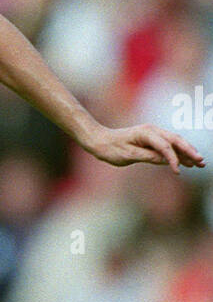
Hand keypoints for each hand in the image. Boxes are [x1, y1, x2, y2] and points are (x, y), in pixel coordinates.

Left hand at [84, 124, 205, 172]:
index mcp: (146, 133)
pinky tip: (187, 160)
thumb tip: (165, 160)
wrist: (99, 140)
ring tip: (199, 162)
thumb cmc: (110, 148)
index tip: (178, 171)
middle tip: (201, 162)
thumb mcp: (127, 155)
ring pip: (175, 142)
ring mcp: (153, 134)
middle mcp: (152, 130)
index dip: (173, 159)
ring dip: (187, 152)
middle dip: (189, 151)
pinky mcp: (151, 139)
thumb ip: (147, 156)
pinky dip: (178, 153)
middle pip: (176, 140)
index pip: (165, 146)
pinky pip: (169, 145)